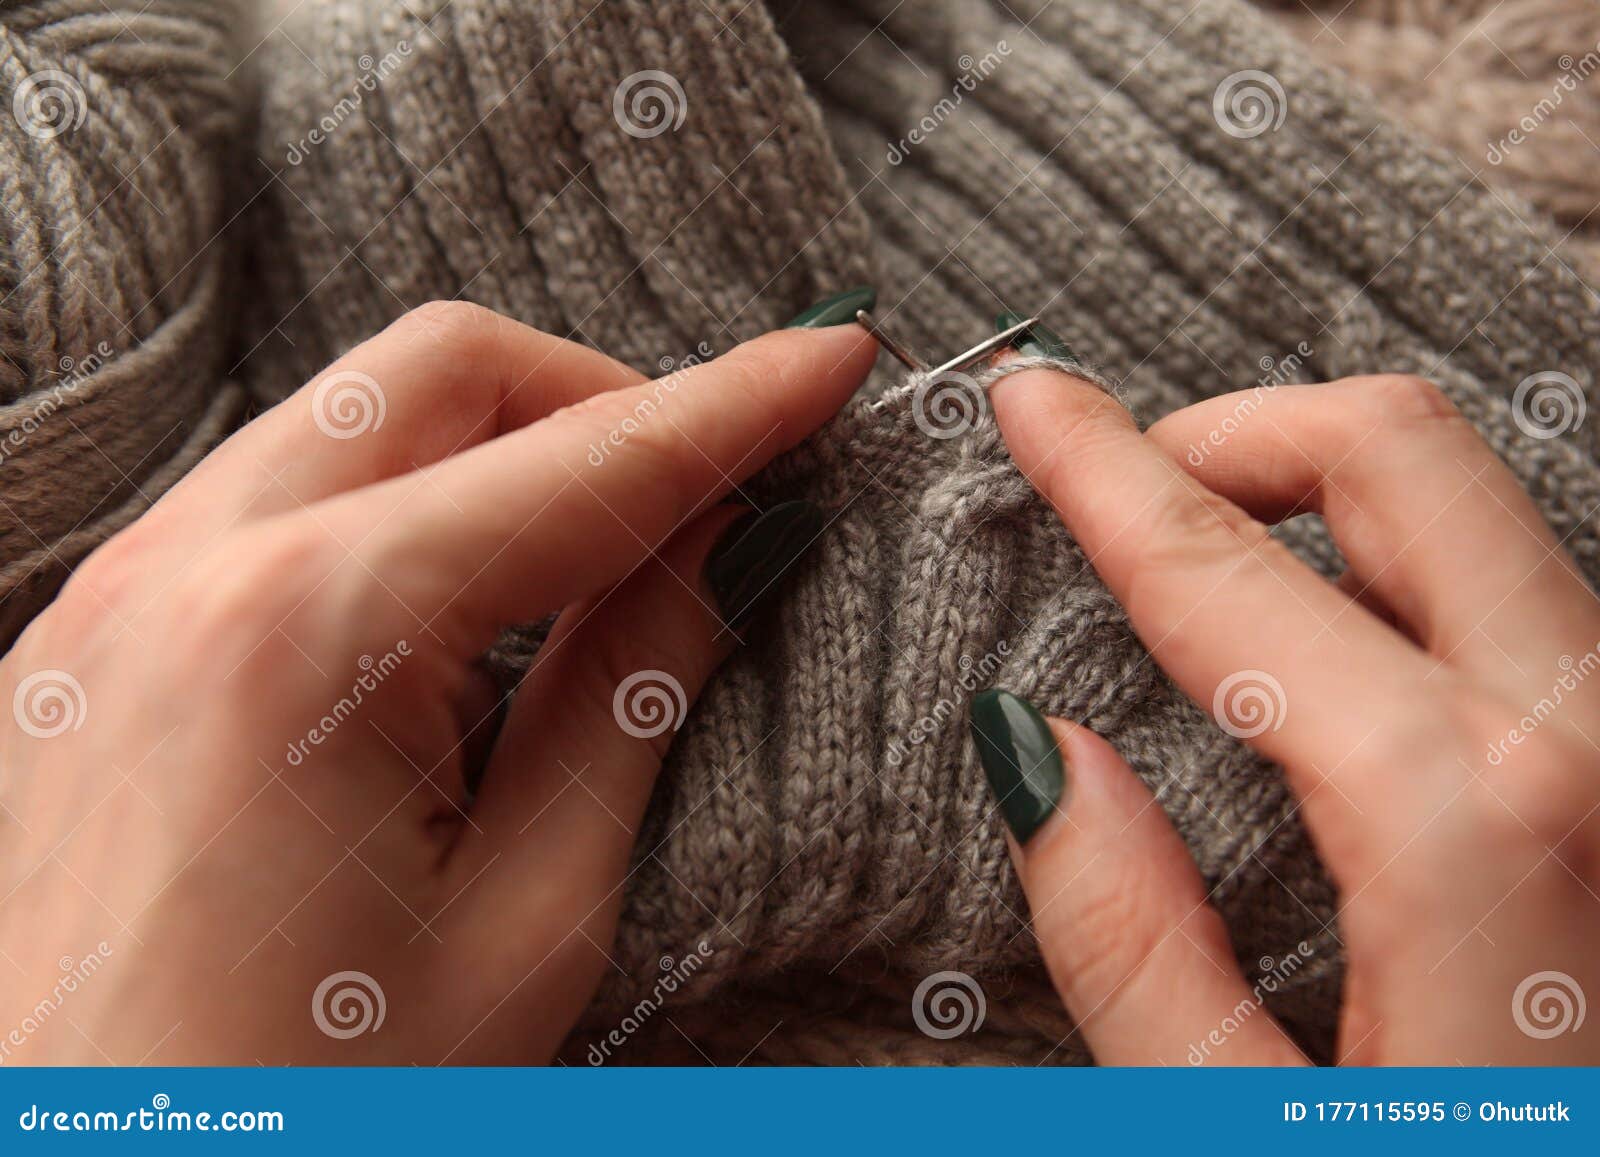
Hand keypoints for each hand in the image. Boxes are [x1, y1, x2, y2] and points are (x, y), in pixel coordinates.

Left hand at [0, 301, 875, 1063]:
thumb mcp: (528, 918)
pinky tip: (459, 619)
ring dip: (495, 456)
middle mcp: (180, 573)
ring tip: (595, 563)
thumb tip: (726, 541)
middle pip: (443, 376)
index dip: (732, 408)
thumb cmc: (310, 1115)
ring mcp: (111, 603)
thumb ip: (632, 691)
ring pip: (349, 422)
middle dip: (601, 402)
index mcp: (304, 634)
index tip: (829, 357)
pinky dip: (393, 516)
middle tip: (709, 489)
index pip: (582, 468)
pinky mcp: (89, 650)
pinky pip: (269, 506)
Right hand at [978, 358, 1599, 1064]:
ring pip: (1482, 509)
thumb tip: (1041, 754)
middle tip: (1121, 475)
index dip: (1104, 473)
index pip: (1232, 576)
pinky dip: (1406, 570)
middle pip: (1404, 456)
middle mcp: (1599, 741)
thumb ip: (1128, 936)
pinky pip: (1530, 600)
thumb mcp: (1242, 1131)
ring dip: (1327, 492)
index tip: (1031, 398)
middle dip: (1237, 431)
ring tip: (1207, 553)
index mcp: (1474, 819)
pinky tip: (1326, 644)